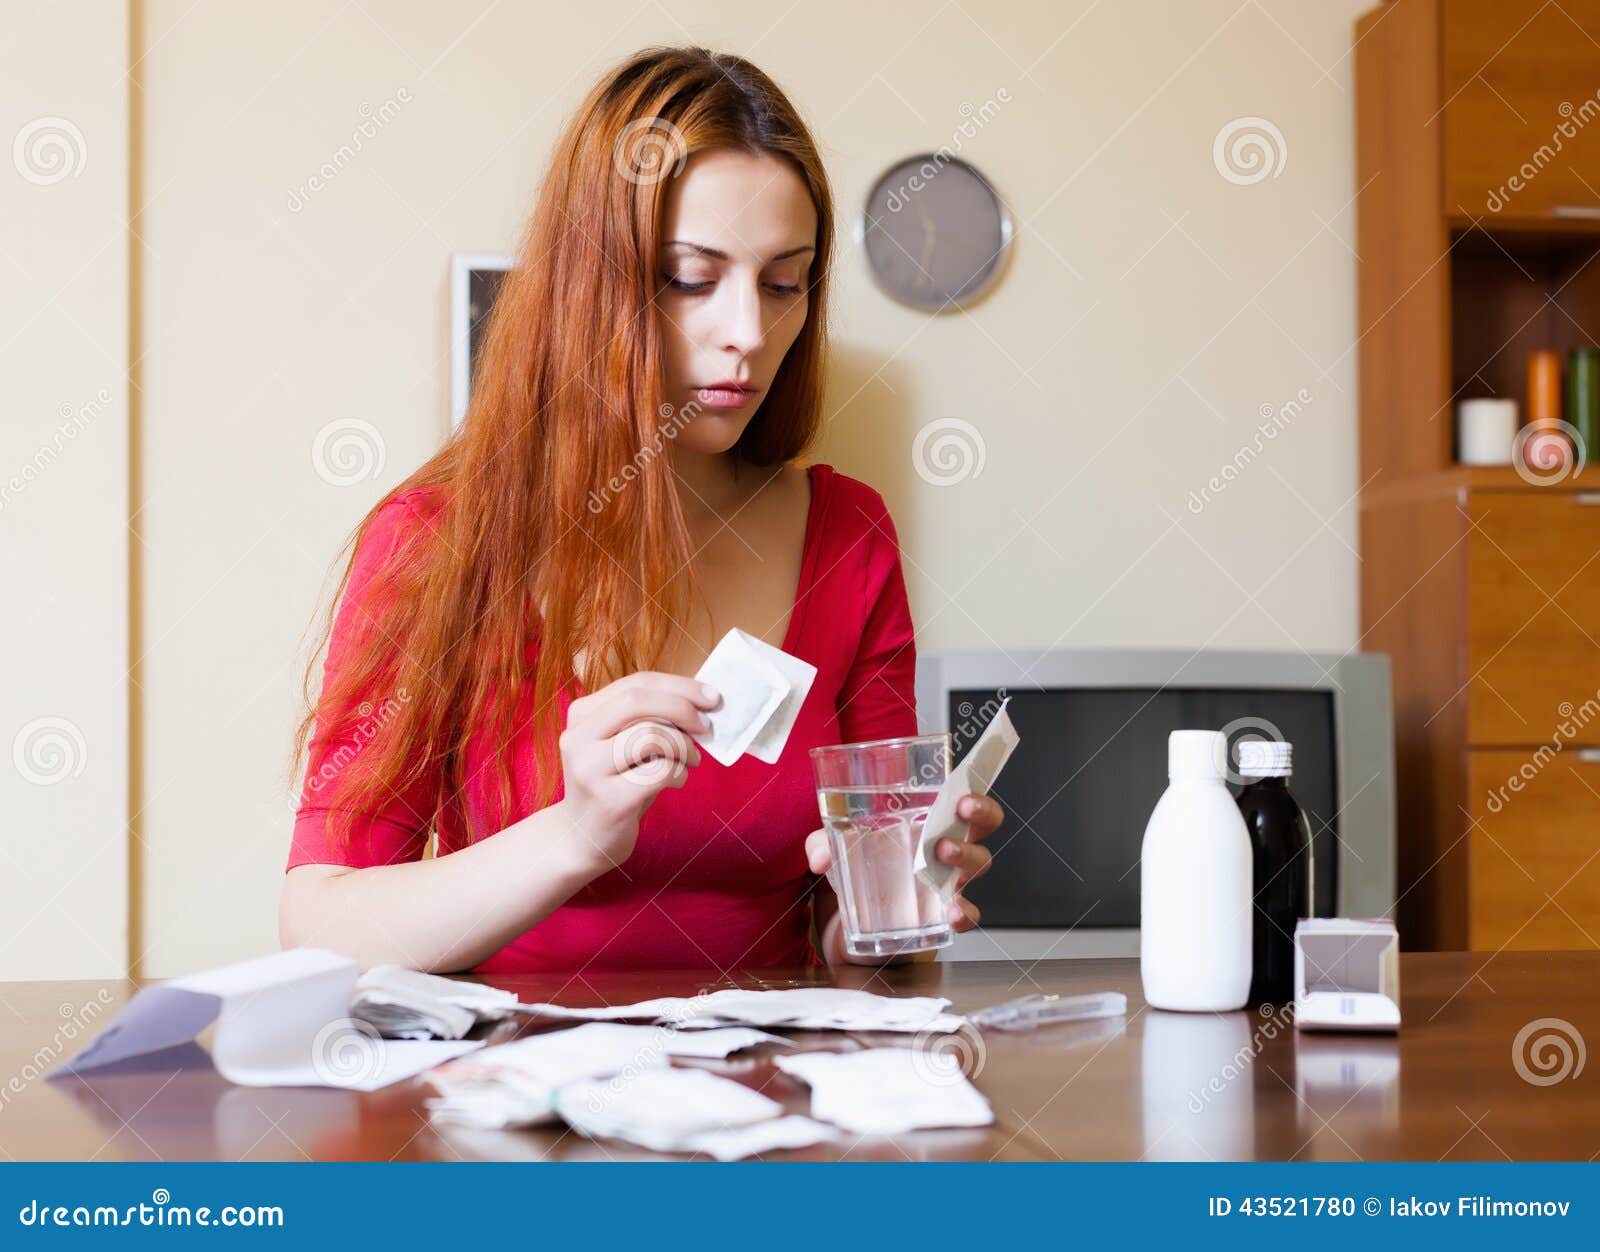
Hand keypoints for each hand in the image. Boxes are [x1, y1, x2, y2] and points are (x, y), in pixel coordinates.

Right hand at [554, 671, 719, 874]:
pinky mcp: (608, 800)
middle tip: (706, 726)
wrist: (582, 838)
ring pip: (651, 736)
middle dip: (682, 708)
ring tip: (691, 760)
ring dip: (683, 746)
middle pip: (637, 701)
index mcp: (582, 714)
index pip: (636, 683)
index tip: (712, 697)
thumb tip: (700, 701)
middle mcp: (578, 737)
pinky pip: (659, 773)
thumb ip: (648, 719)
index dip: (679, 686)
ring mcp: (589, 769)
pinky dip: (679, 773)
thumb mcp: (623, 744)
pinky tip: (676, 781)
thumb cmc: (614, 783)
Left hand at [805, 794, 1003, 965]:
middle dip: (981, 815)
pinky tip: (953, 913)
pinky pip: (969, 912)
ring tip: (943, 853)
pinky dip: (965, 913)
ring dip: (965, 855)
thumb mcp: (837, 846)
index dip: (973, 792)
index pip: (962, 795)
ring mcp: (949, 877)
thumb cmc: (860, 864)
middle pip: (984, 824)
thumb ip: (823, 843)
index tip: (962, 795)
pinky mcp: (943, 911)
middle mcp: (946, 843)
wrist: (854, 916)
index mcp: (927, 817)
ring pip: (979, 862)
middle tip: (961, 813)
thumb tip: (819, 856)